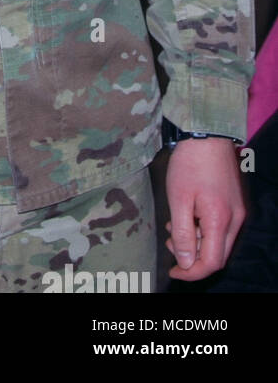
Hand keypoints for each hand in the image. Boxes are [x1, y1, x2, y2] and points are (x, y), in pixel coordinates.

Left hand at [164, 137, 246, 280]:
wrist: (207, 135)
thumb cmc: (189, 164)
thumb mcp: (178, 198)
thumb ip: (182, 232)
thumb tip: (185, 261)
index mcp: (221, 221)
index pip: (211, 262)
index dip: (191, 272)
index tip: (173, 271)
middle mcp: (235, 221)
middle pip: (217, 255)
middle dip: (192, 256)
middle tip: (170, 242)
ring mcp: (237, 212)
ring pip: (218, 242)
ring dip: (196, 242)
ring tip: (174, 225)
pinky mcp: (234, 204)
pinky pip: (221, 228)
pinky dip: (203, 229)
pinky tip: (186, 216)